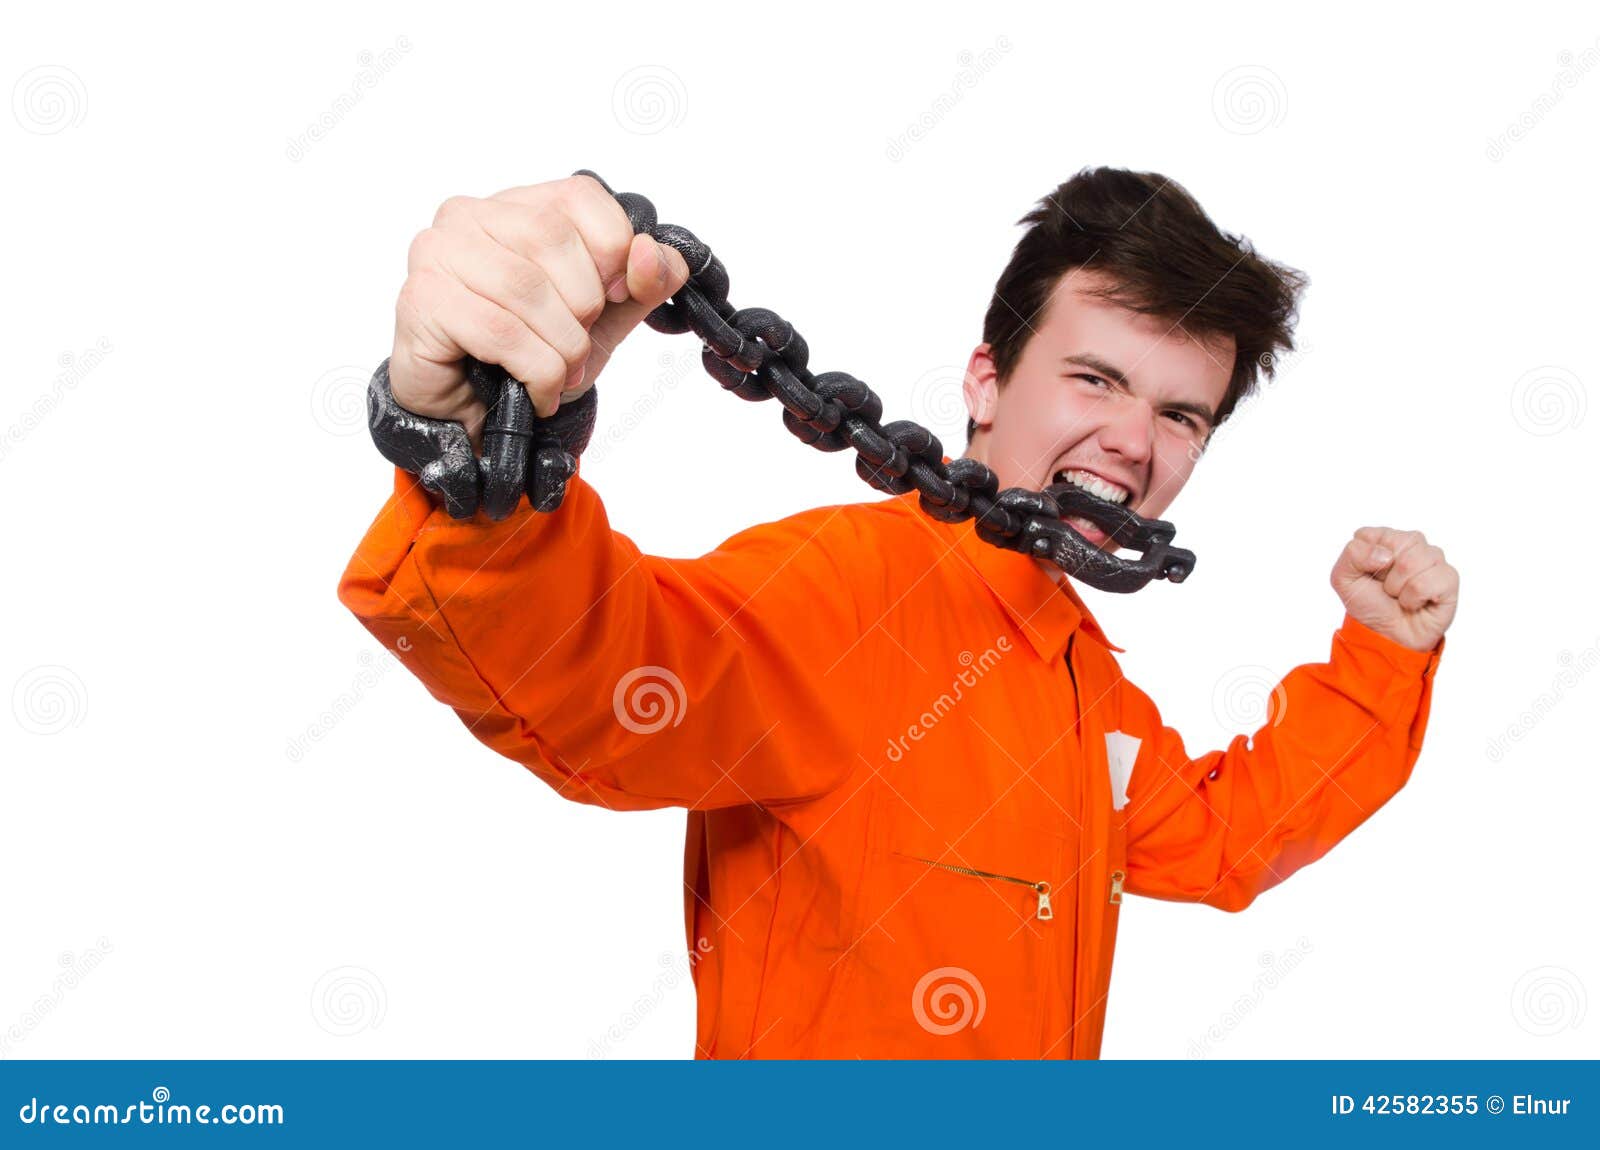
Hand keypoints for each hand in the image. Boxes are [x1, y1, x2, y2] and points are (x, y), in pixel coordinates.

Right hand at [388, 174, 690, 448]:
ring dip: (562, 346)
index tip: (617, 296)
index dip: (614, 249)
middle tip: (579, 343)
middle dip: (584, 304)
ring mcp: (438, 253)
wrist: (475, 412)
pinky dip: (536, 371)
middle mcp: (470, 216)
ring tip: (561, 372)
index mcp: (516, 205)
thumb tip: (654, 254)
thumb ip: (642, 283)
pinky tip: (537, 390)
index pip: (580, 196)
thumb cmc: (528, 355)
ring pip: (526, 289)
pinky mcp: (422, 300)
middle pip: (551, 237)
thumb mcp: (604, 318)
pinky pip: (500, 332)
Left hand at [1330, 527, 1457, 652]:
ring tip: (1400, 596)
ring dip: (1399, 587)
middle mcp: (1411, 543)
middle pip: (1399, 543)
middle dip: (1386, 574)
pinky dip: (1414, 598)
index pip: (1370, 535)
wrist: (1386, 635)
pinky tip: (1416, 603)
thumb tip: (1386, 555)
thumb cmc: (1368, 604)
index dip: (1365, 561)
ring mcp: (1433, 559)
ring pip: (1414, 562)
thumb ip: (1353, 554)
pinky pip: (1428, 582)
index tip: (1369, 576)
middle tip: (1387, 588)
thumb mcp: (1343, 578)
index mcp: (1384, 538)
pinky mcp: (1449, 578)